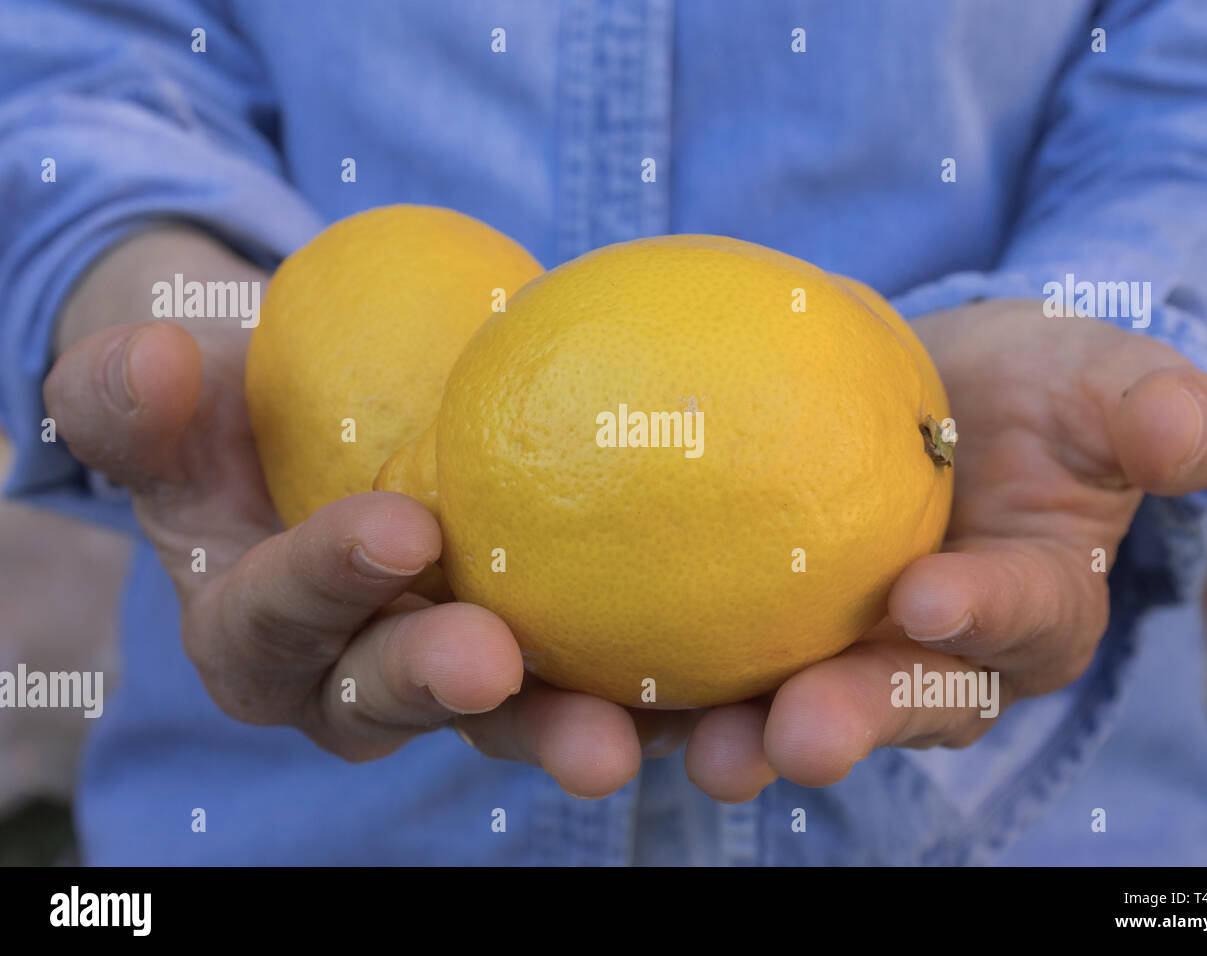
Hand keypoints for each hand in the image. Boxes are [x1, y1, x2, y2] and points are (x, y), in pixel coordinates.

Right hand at [44, 229, 693, 796]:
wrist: (336, 424)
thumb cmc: (241, 411)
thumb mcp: (167, 393)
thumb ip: (128, 392)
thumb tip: (158, 361)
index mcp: (257, 630)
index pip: (274, 622)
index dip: (324, 584)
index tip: (398, 529)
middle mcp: (355, 676)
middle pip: (396, 699)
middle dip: (447, 687)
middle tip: (502, 665)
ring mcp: (462, 676)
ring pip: (514, 721)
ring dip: (575, 727)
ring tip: (641, 733)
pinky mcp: (552, 661)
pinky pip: (606, 688)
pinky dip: (666, 696)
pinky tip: (734, 684)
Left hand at [680, 299, 1206, 800]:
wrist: (922, 396)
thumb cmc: (1023, 393)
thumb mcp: (1094, 378)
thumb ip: (1146, 405)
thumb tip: (1194, 428)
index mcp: (1028, 613)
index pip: (1021, 625)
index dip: (986, 618)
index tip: (934, 597)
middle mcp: (929, 660)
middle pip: (895, 703)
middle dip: (849, 722)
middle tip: (795, 736)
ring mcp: (833, 656)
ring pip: (786, 709)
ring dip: (735, 735)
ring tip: (689, 745)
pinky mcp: (744, 634)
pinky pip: (695, 662)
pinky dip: (648, 680)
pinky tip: (588, 674)